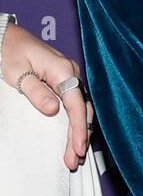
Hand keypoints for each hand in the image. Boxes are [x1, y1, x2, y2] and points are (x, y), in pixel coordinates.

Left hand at [0, 24, 90, 170]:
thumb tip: (53, 110)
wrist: (5, 35)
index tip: (77, 148)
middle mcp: (71, 73)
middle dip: (80, 136)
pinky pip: (74, 103)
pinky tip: (71, 135)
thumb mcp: (16, 72)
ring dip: (78, 131)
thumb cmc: (8, 50)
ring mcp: (69, 76)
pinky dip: (74, 121)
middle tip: (74, 160)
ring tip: (74, 154)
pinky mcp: (63, 80)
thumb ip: (35, 91)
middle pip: (82, 110)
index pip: (75, 105)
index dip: (78, 129)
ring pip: (80, 108)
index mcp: (62, 70)